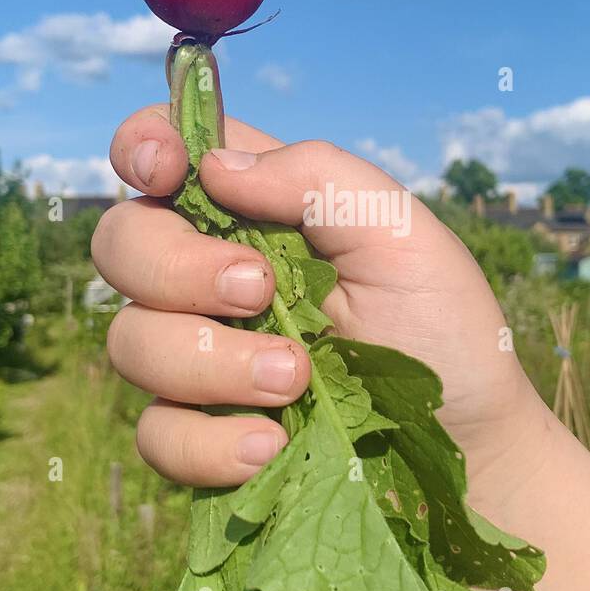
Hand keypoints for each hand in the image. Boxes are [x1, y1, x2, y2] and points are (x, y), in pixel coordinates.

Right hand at [92, 105, 543, 505]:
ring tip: (297, 381)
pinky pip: (157, 433)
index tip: (168, 171)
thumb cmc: (441, 326)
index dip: (142, 146)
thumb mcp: (400, 233)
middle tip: (261, 293)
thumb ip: (317, 177)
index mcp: (252, 209)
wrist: (468, 444)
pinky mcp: (200, 435)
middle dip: (177, 267)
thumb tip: (215, 166)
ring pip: (130, 341)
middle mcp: (207, 275)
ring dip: (209, 361)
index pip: (160, 156)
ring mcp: (197, 358)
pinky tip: (271, 444)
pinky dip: (209, 441)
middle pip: (121, 244)